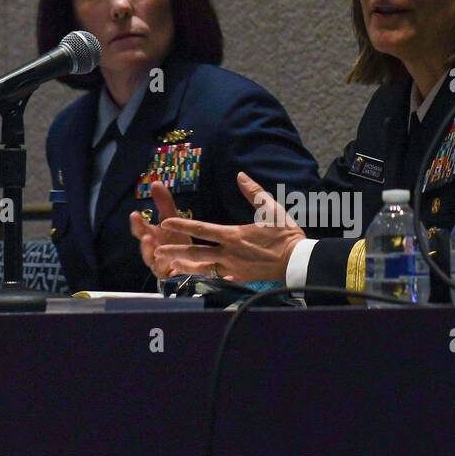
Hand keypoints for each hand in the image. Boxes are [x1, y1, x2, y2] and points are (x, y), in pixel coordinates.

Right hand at [129, 182, 180, 272]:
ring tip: (156, 251)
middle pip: (145, 247)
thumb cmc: (176, 239)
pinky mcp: (168, 274)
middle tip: (145, 236)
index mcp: (151, 235)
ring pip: (153, 260)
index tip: (135, 214)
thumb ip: (164, 203)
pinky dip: (168, 266)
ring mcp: (159, 263)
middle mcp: (152, 250)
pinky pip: (167, 272)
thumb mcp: (172, 219)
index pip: (140, 229)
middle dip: (144, 242)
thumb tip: (155, 182)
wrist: (189, 260)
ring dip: (153, 254)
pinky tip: (172, 261)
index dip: (137, 223)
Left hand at [150, 171, 306, 281]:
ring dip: (185, 266)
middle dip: (175, 251)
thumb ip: (254, 192)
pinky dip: (204, 277)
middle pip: (196, 252)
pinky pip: (217, 278)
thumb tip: (241, 176)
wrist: (297, 261)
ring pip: (203, 269)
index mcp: (234, 235)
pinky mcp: (239, 279)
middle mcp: (229, 253)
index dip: (182, 224)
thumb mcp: (272, 209)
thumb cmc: (285, 235)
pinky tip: (194, 277)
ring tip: (170, 265)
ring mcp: (233, 268)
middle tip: (157, 251)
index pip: (202, 228)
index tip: (166, 222)